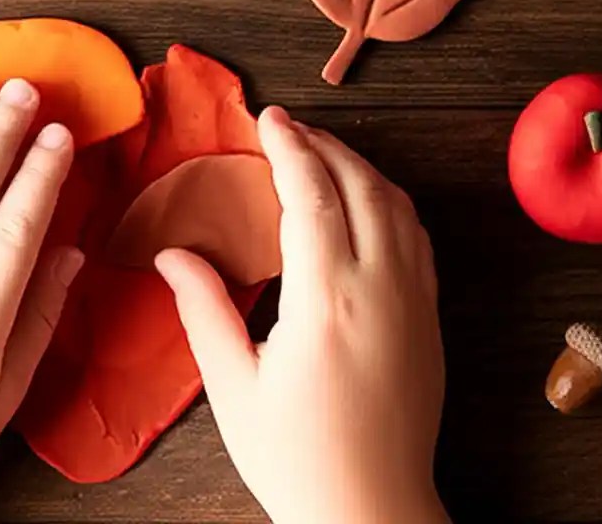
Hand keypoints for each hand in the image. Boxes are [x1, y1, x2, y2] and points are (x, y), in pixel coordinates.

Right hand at [156, 107, 446, 523]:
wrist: (372, 511)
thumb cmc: (296, 458)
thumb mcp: (233, 387)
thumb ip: (204, 310)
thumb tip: (172, 254)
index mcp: (327, 302)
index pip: (311, 197)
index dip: (289, 148)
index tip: (268, 118)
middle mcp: (381, 291)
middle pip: (361, 186)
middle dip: (325, 145)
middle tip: (288, 128)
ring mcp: (414, 304)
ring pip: (398, 206)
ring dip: (361, 168)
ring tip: (322, 155)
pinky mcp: (429, 321)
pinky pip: (418, 239)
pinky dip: (390, 203)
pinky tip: (366, 204)